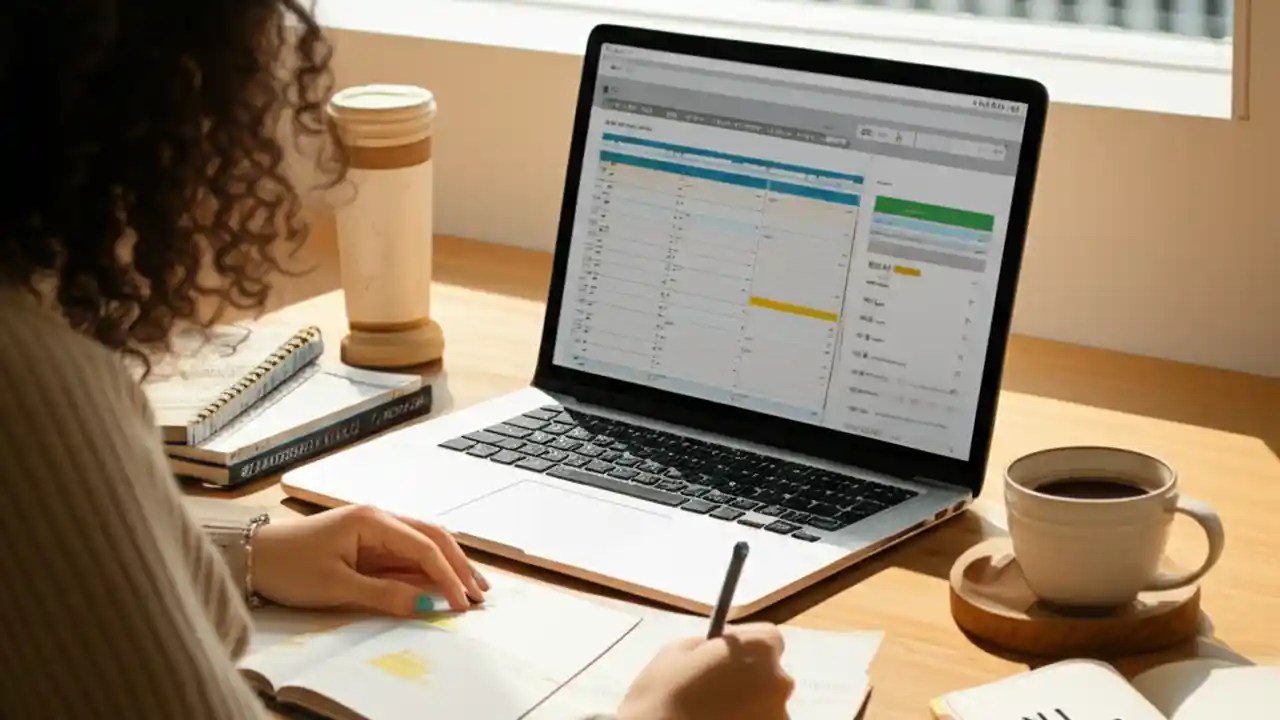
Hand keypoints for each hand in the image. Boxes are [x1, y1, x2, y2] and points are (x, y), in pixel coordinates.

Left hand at [249, 505, 489, 614]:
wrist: (253, 556)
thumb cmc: (289, 566)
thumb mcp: (336, 586)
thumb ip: (384, 594)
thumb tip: (426, 604)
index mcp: (372, 520)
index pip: (423, 547)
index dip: (447, 576)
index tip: (462, 604)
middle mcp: (380, 518)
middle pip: (432, 537)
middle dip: (460, 565)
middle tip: (481, 595)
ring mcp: (375, 529)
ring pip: (424, 543)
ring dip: (449, 564)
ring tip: (473, 588)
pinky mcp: (369, 543)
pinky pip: (408, 553)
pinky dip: (429, 568)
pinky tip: (444, 581)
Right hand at [617, 622, 793, 719]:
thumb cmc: (663, 693)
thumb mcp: (678, 650)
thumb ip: (711, 645)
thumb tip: (721, 649)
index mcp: (759, 650)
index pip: (768, 638)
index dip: (746, 646)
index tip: (725, 657)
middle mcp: (779, 683)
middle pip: (771, 674)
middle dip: (749, 678)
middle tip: (716, 688)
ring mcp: (778, 718)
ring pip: (766, 705)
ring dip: (748, 706)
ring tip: (713, 713)